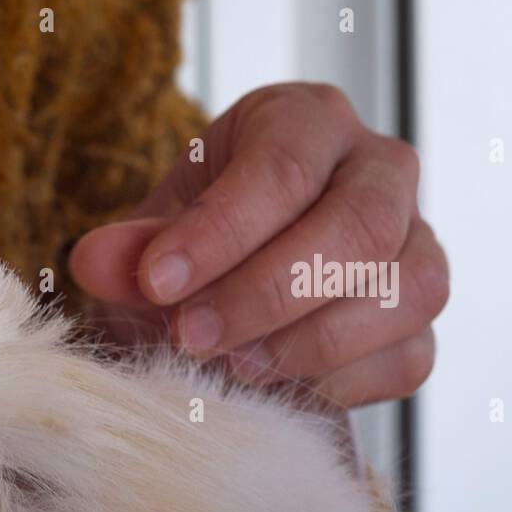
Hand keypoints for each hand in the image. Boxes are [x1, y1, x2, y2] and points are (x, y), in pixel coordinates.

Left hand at [68, 82, 447, 407]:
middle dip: (267, 292)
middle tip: (192, 336)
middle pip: (359, 225)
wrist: (218, 299)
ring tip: (233, 367)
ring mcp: (415, 244)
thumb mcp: (150, 242)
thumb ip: (128, 251)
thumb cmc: (189, 251)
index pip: (283, 165)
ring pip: (405, 290)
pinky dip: (343, 383)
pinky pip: (409, 355)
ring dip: (311, 342)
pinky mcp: (418, 321)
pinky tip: (280, 389)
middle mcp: (378, 171)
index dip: (221, 230)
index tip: (158, 281)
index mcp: (306, 122)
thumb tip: (93, 261)